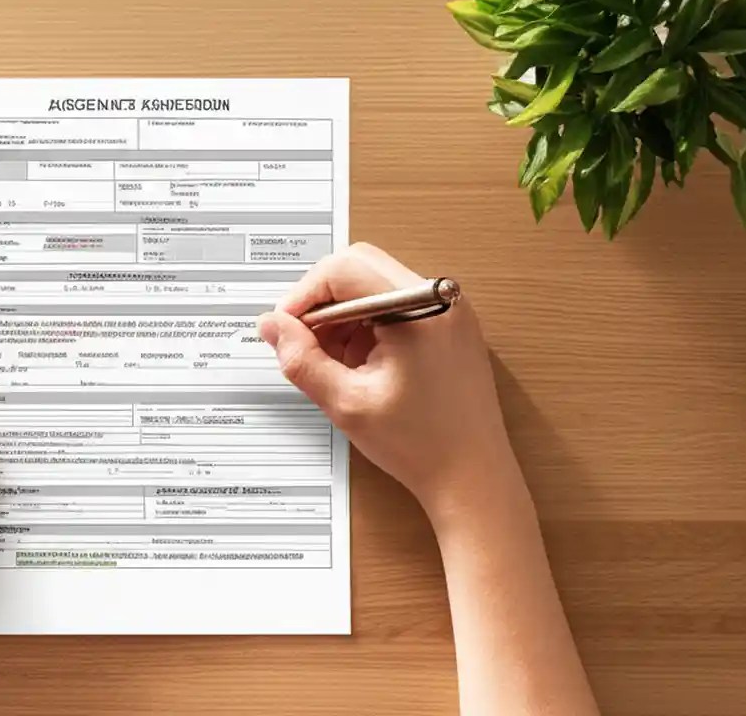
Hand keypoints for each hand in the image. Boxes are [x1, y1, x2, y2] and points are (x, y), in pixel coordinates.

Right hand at [257, 243, 517, 515]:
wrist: (473, 477)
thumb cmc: (422, 445)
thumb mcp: (346, 403)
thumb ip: (301, 359)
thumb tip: (272, 326)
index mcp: (418, 310)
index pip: (343, 270)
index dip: (303, 295)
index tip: (285, 328)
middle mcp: (439, 299)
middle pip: (359, 267)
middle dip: (322, 302)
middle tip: (305, 343)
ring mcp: (449, 310)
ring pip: (374, 284)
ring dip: (344, 315)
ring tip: (337, 364)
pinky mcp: (449, 326)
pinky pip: (395, 305)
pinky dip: (367, 325)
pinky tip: (361, 366)